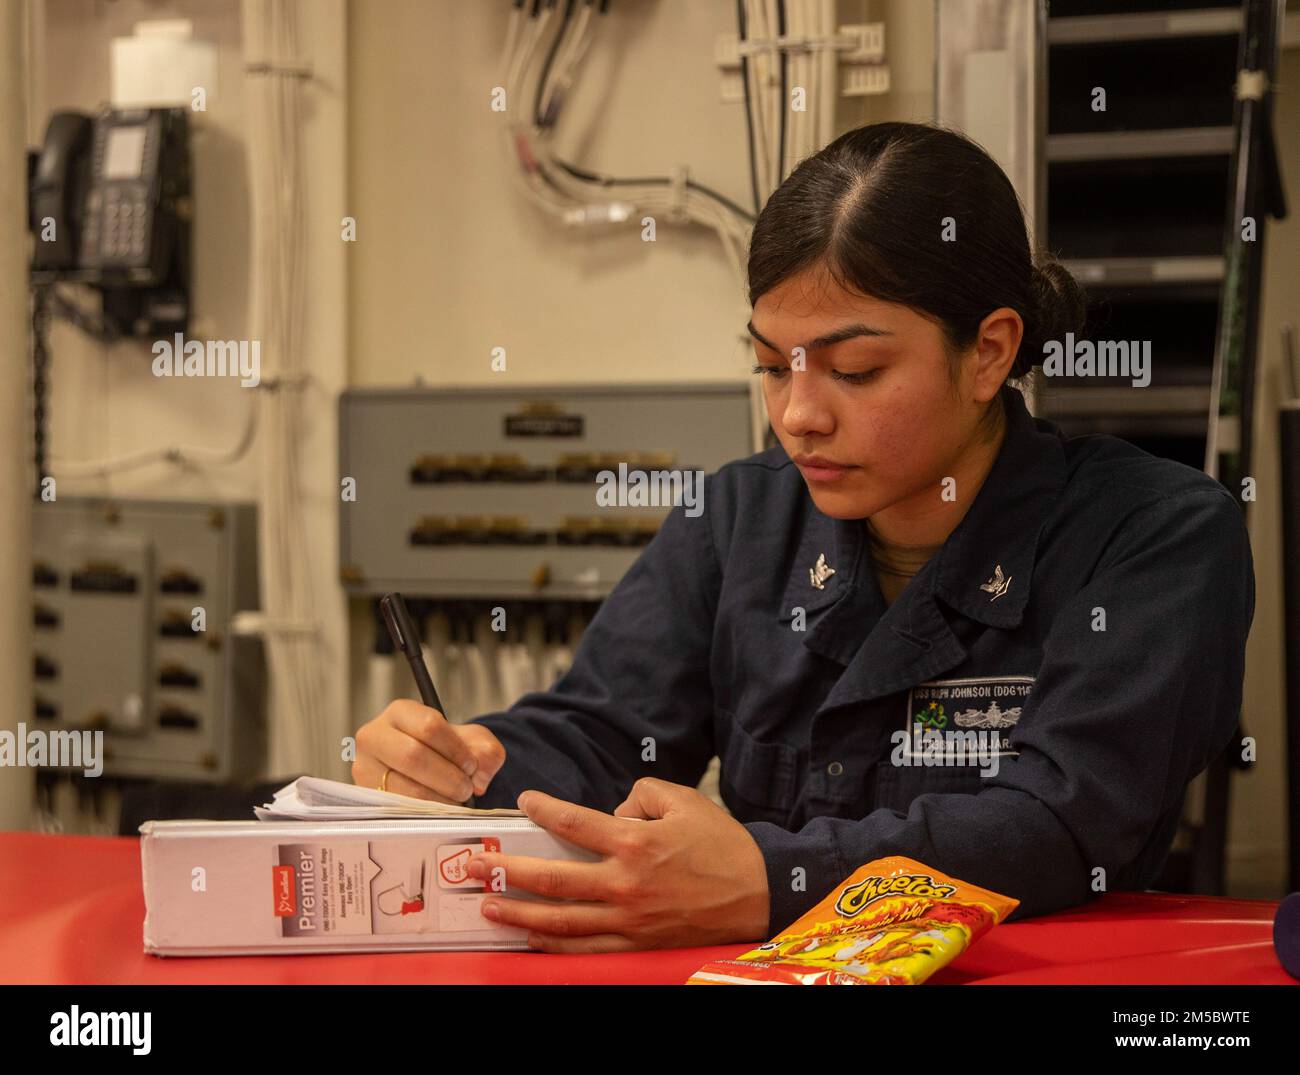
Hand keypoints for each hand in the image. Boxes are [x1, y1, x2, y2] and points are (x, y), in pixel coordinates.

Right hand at [351, 699, 505, 803]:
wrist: (423, 767)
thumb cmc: (444, 749)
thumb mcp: (471, 740)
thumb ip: (486, 751)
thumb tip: (480, 776)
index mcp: (400, 712)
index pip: (429, 726)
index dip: (455, 750)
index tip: (471, 766)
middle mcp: (374, 736)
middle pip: (413, 756)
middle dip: (448, 778)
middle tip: (466, 789)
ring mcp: (365, 768)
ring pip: (405, 788)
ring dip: (440, 800)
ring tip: (455, 801)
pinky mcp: (367, 796)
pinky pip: (399, 810)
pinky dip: (426, 814)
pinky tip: (439, 810)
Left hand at [466, 778, 770, 951]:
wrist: (760, 892)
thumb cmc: (722, 845)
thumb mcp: (684, 800)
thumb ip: (641, 794)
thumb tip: (613, 809)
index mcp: (635, 842)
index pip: (575, 823)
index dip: (544, 810)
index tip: (524, 802)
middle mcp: (625, 883)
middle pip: (552, 880)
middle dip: (506, 873)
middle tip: (473, 868)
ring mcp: (629, 919)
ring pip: (561, 921)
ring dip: (519, 914)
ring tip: (488, 906)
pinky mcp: (637, 943)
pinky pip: (587, 948)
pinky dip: (555, 944)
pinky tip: (532, 936)